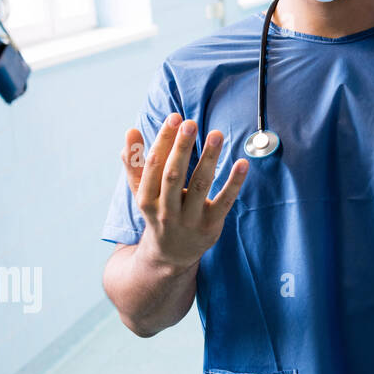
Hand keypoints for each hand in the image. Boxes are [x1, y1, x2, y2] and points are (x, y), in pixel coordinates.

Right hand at [121, 113, 248, 272]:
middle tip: (190, 122)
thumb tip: (130, 131)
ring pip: (200, 185)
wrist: (170, 255)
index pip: (153, 166)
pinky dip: (234, 182)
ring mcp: (190, 219)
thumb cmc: (157, 212)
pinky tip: (242, 163)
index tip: (174, 118)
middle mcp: (166, 210)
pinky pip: (224, 201)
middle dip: (181, 147)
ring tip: (216, 134)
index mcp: (146, 198)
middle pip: (173, 175)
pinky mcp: (211, 225)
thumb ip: (135, 162)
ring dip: (208, 159)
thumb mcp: (142, 191)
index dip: (163, 141)